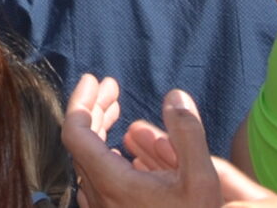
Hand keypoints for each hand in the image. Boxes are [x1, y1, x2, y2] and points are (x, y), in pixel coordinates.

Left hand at [61, 76, 230, 207]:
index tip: (97, 80)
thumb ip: (188, 135)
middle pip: (79, 142)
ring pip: (86, 160)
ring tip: (116, 111)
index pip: (75, 131)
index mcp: (111, 182)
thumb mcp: (202, 181)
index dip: (81, 100)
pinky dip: (104, 154)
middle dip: (93, 108)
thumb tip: (175, 96)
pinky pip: (96, 178)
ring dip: (98, 131)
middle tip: (111, 88)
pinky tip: (123, 152)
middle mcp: (99, 196)